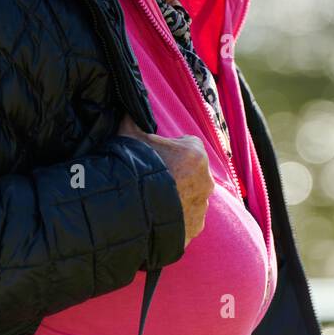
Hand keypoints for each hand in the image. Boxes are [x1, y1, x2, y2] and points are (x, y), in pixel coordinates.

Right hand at [117, 115, 212, 247]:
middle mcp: (205, 179)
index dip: (170, 150)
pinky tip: (156, 217)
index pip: (187, 145)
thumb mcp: (128, 138)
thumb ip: (132, 121)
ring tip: (153, 201)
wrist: (131, 213)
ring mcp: (201, 206)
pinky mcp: (195, 227)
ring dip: (177, 198)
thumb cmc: (133, 170)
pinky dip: (175, 219)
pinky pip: (186, 220)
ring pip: (191, 197)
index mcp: (195, 153)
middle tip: (153, 180)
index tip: (156, 158)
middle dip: (177, 175)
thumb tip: (128, 107)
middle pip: (191, 172)